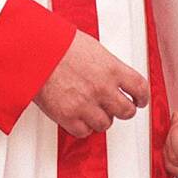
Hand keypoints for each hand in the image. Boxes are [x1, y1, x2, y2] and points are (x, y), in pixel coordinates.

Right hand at [33, 29, 148, 137]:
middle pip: (127, 111)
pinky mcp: (68, 117)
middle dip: (124, 111)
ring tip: (94, 111)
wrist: (35, 52)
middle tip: (120, 109)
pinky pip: (84, 132)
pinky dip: (83, 127)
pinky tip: (80, 118)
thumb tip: (113, 74)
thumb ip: (106, 65)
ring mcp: (86, 105)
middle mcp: (103, 89)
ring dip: (102, 119)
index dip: (142, 97)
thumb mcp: (93, 48)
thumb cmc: (58, 45)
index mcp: (112, 69)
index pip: (140, 88)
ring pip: (106, 124)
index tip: (140, 100)